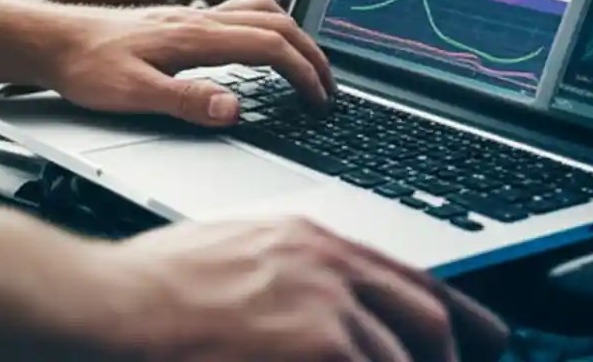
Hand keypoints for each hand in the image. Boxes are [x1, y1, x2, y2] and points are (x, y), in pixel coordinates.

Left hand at [46, 0, 334, 126]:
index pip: (270, 46)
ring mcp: (192, 17)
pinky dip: (265, 28)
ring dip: (292, 36)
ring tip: (305, 65)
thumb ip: (185, 100)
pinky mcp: (181, 22)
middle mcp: (200, 20)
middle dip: (311, 53)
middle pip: (277, 23)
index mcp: (197, 37)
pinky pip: (239, 14)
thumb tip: (235, 107)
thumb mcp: (132, 94)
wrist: (50, 40)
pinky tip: (257, 49)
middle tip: (327, 87)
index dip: (303, 73)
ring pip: (261, 12)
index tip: (319, 100)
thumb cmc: (84, 68)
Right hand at [79, 218, 509, 361]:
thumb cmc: (149, 288)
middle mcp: (331, 269)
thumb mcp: (234, 255)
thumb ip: (291, 277)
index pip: (412, 277)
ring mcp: (328, 310)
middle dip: (449, 355)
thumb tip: (329, 309)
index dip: (458, 313)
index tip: (488, 337)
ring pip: (404, 358)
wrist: (105, 306)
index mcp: (313, 241)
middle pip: (428, 319)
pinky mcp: (320, 349)